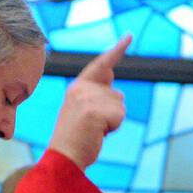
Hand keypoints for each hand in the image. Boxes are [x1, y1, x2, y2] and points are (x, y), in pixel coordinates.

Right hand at [48, 36, 131, 169]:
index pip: (101, 65)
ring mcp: (87, 98)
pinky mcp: (95, 110)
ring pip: (120, 106)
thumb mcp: (86, 112)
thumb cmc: (76, 138)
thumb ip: (99, 96)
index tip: (128, 36)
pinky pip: (120, 117)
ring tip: (93, 130)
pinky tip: (97, 133)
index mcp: (77, 87)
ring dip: (113, 122)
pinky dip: (113, 128)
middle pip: (117, 95)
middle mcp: (80, 88)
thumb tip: (118, 88)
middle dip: (112, 113)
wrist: (64, 156)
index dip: (116, 51)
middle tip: (93, 127)